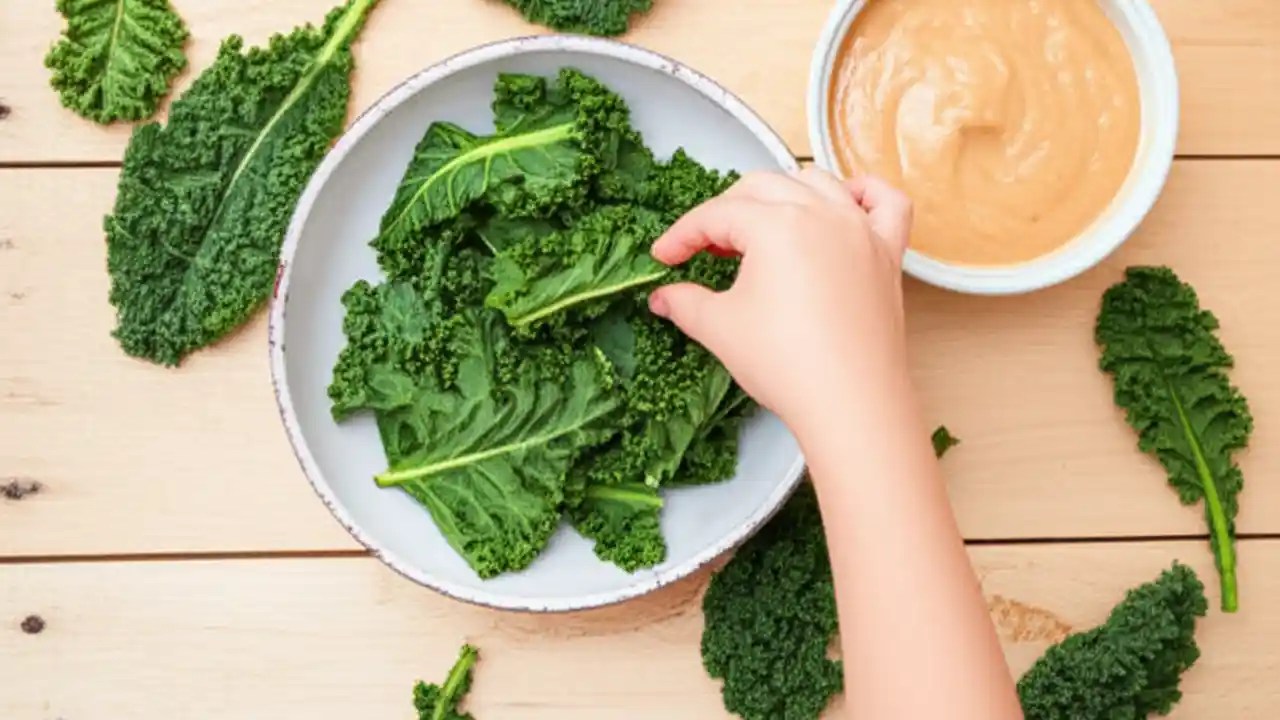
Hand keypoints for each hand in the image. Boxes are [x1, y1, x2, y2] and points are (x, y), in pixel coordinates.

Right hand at [649, 169, 913, 433]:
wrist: (851, 403)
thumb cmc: (786, 363)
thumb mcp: (720, 328)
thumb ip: (685, 302)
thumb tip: (662, 296)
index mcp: (776, 224)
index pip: (716, 215)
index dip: (682, 235)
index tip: (664, 257)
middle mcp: (822, 213)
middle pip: (762, 188)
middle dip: (726, 211)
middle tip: (705, 248)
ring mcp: (860, 230)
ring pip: (816, 183)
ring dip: (781, 194)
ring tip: (761, 226)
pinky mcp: (887, 254)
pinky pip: (884, 203)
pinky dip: (863, 193)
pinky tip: (842, 203)